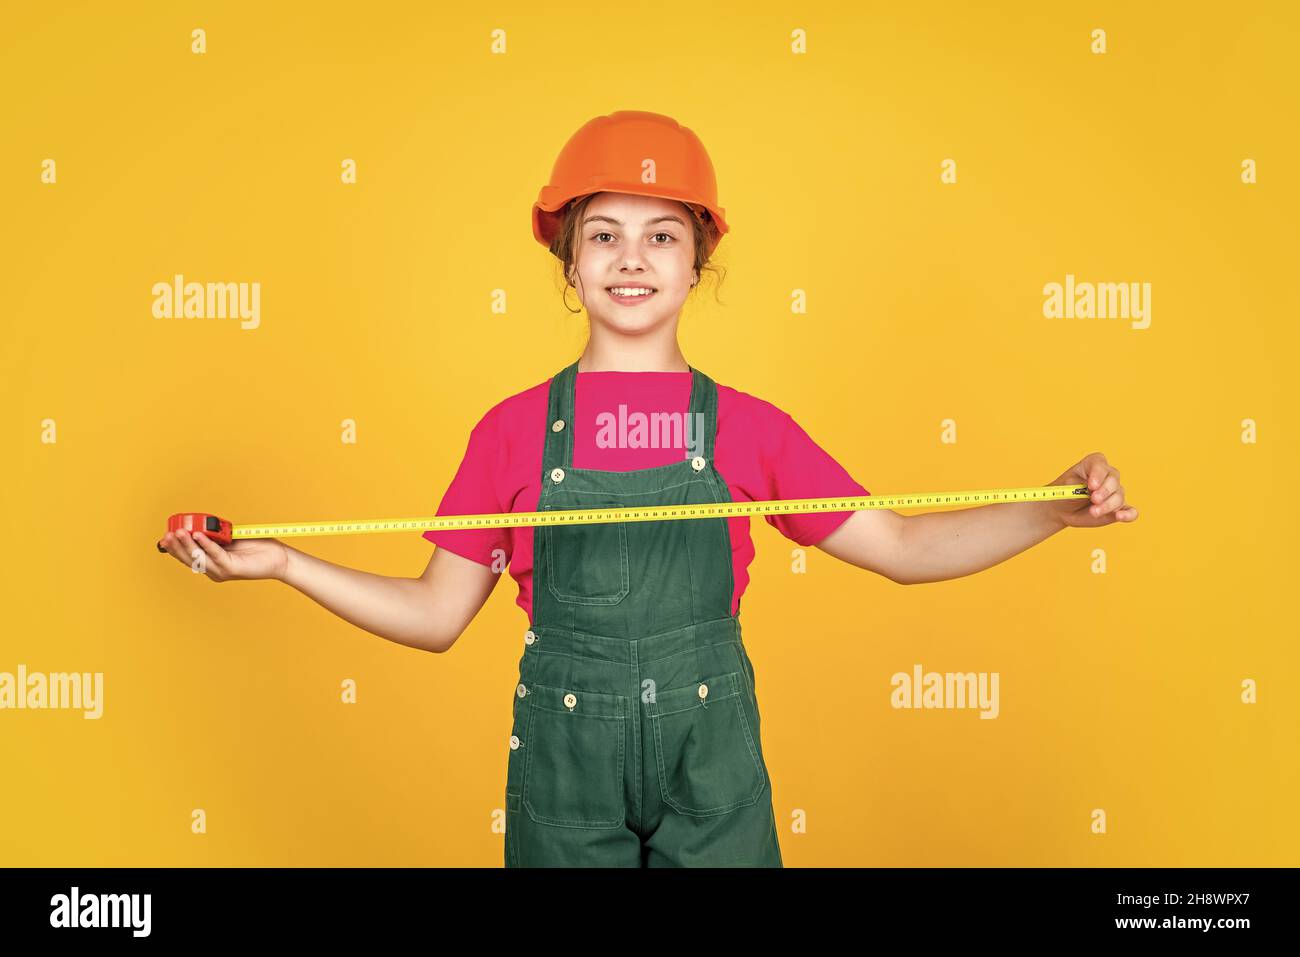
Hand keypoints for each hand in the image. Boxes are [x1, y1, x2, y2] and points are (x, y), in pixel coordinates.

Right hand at [159, 529, 288, 581]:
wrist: (279, 558)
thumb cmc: (257, 548)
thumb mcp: (230, 538)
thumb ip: (216, 534)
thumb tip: (200, 524)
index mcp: (211, 563)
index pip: (188, 557)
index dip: (175, 547)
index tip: (165, 536)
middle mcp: (214, 570)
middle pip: (190, 558)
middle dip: (177, 545)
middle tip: (168, 533)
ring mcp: (222, 571)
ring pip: (200, 557)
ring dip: (188, 543)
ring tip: (179, 532)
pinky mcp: (232, 569)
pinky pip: (216, 555)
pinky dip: (206, 544)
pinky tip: (198, 535)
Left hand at [1048, 452, 1138, 528]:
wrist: (1061, 509)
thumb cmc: (1063, 493)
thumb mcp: (1066, 486)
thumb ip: (1079, 487)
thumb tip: (1094, 491)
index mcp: (1094, 465)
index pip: (1100, 464)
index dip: (1098, 474)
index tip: (1091, 485)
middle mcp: (1108, 476)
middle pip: (1113, 480)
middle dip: (1104, 491)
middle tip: (1094, 499)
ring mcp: (1115, 493)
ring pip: (1119, 497)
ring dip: (1107, 505)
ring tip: (1093, 512)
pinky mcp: (1118, 509)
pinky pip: (1131, 511)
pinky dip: (1129, 514)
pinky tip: (1121, 516)